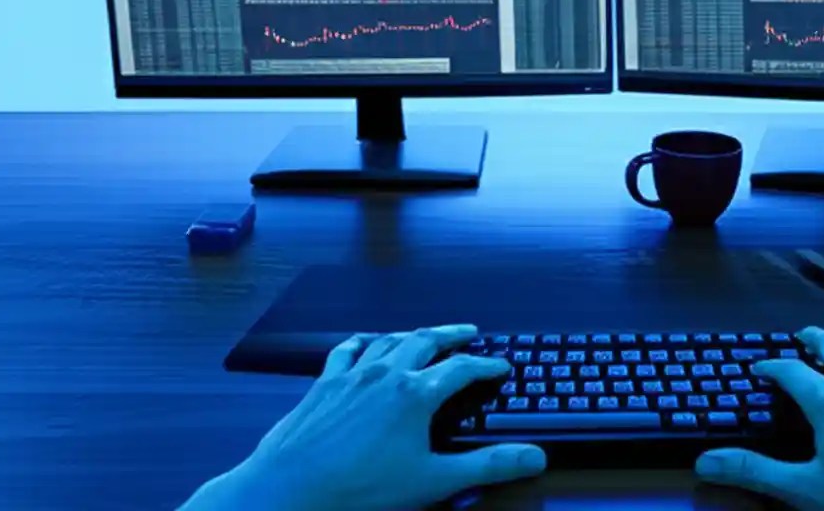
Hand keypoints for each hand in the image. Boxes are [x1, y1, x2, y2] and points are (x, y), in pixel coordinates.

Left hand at [182, 326, 544, 510]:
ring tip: (424, 334)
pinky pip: (346, 350)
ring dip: (412, 334)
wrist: (290, 489)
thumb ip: (486, 467)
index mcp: (415, 394)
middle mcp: (385, 374)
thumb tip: (533, 458)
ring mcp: (351, 375)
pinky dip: (363, 342)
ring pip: (388, 340)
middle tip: (469, 333)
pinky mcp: (323, 384)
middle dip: (451, 334)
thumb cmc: (359, 487)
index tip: (500, 366)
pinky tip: (365, 343)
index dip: (486, 366)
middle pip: (426, 340)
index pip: (462, 369)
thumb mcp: (433, 481)